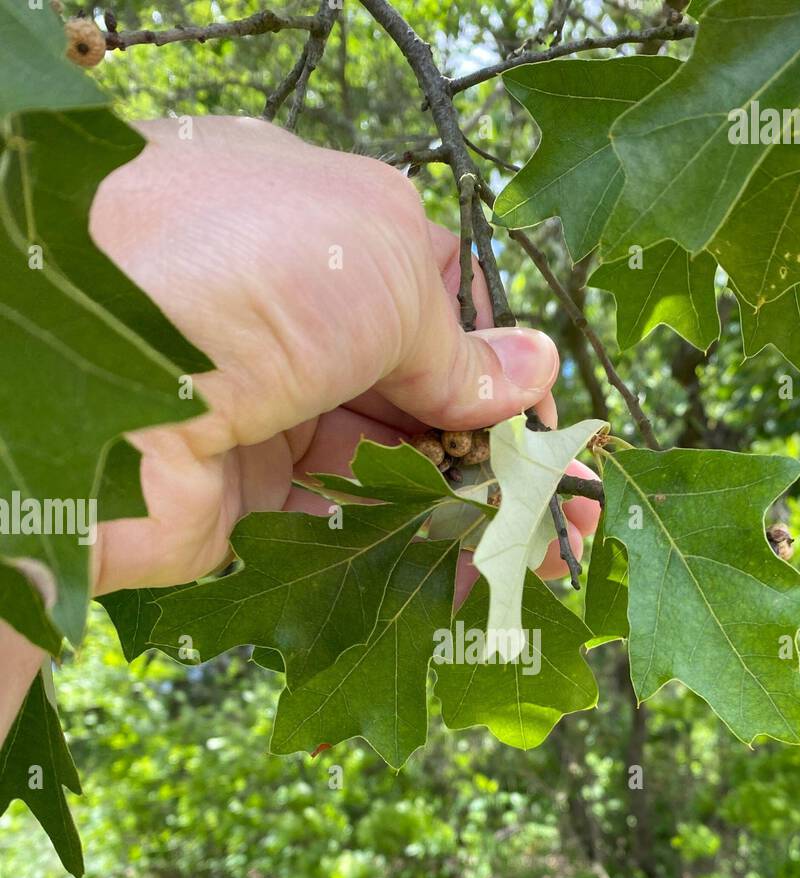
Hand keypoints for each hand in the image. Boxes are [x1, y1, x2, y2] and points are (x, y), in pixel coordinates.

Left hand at [88, 115, 600, 602]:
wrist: (81, 379)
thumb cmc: (226, 269)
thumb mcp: (376, 264)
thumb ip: (454, 332)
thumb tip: (527, 368)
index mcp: (314, 232)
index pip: (431, 293)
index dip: (500, 354)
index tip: (551, 413)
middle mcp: (289, 323)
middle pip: (422, 393)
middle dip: (505, 448)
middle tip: (575, 504)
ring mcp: (269, 415)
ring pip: (395, 470)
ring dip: (475, 511)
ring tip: (555, 552)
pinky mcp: (248, 507)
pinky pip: (351, 535)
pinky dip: (418, 557)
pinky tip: (481, 580)